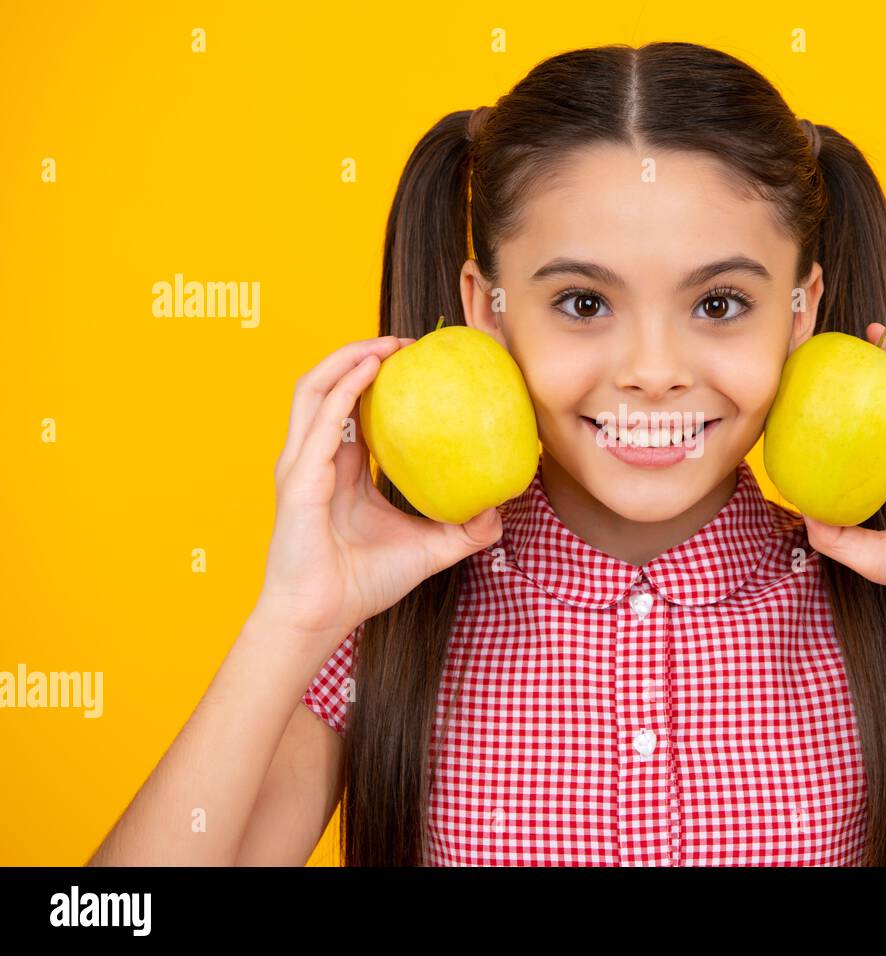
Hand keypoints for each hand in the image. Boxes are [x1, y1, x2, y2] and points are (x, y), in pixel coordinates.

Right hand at [252, 335, 503, 656]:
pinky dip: (345, 389)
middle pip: (327, 386)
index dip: (376, 377)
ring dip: (349, 357)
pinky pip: (322, 421)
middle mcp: (315, 458)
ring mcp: (301, 464)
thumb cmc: (361, 585)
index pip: (351, 408)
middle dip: (361, 353)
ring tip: (387, 343)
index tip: (417, 361)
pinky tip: (373, 369)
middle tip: (407, 342)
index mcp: (338, 468)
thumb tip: (500, 510)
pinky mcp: (299, 478)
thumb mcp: (427, 549)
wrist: (321, 618)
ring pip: (314, 389)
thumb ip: (463, 530)